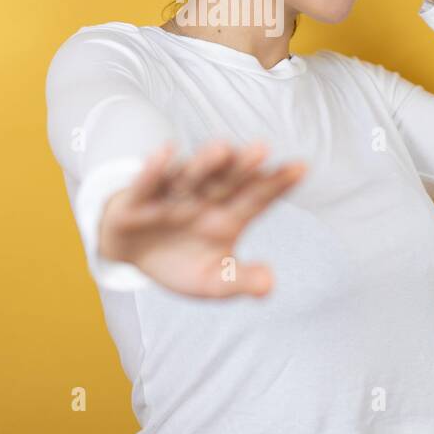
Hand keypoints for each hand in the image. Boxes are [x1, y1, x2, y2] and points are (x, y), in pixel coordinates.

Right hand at [98, 139, 306, 297]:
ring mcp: (173, 195)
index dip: (278, 183)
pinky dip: (155, 169)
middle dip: (244, 167)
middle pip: (228, 181)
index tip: (301, 168)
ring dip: (206, 163)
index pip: (257, 198)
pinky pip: (148, 183)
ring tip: (223, 149)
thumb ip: (239, 281)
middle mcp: (205, 198)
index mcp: (228, 217)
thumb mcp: (211, 281)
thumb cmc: (180, 261)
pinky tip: (166, 152)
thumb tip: (269, 284)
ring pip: (192, 177)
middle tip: (262, 149)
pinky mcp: (139, 197)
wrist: (132, 253)